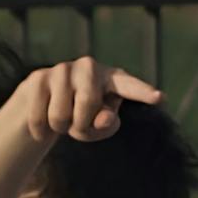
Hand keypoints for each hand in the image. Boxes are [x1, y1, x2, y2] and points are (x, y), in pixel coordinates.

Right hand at [0, 53, 142, 158]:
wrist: (42, 105)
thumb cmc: (79, 115)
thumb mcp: (96, 125)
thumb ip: (105, 125)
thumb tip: (105, 119)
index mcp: (112, 78)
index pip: (129, 86)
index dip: (143, 92)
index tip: (159, 98)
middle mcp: (89, 67)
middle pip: (88, 104)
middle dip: (80, 125)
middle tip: (76, 127)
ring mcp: (62, 69)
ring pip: (61, 115)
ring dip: (60, 128)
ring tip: (61, 120)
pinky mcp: (38, 78)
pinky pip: (39, 116)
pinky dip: (40, 130)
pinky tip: (42, 126)